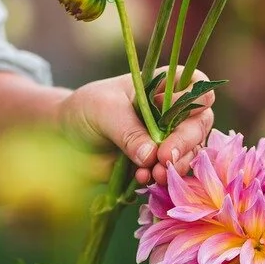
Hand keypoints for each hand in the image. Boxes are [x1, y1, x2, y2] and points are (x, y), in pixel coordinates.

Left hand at [61, 71, 215, 187]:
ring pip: (191, 151)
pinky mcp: (157, 163)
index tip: (183, 116)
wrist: (65, 139)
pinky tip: (141, 178)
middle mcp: (172, 111)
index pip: (196, 85)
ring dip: (176, 165)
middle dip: (186, 141)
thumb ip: (128, 131)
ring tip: (153, 173)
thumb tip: (150, 156)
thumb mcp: (104, 111)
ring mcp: (167, 139)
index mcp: (163, 85)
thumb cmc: (86, 110)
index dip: (199, 98)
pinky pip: (171, 172)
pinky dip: (162, 178)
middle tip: (165, 157)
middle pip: (199, 123)